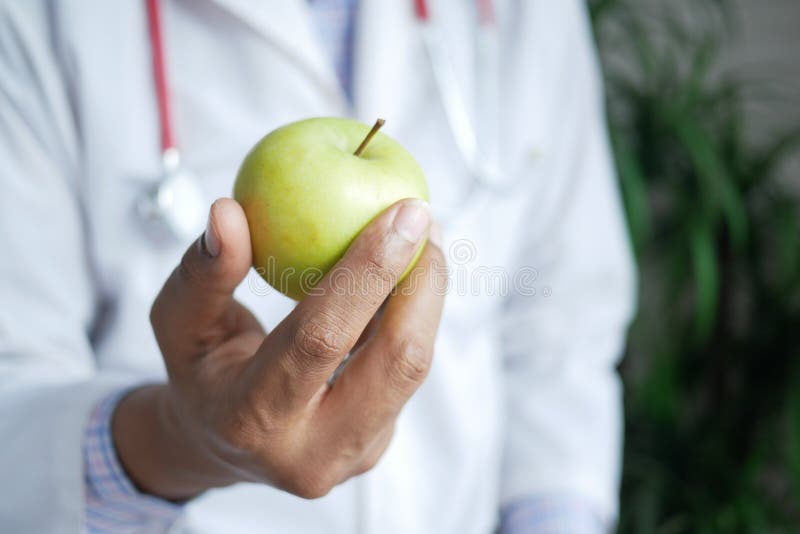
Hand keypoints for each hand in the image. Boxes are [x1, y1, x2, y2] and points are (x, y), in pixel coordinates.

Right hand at [112, 198, 444, 500]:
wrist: (222, 445)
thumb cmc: (199, 374)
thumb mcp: (178, 323)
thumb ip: (201, 272)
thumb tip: (227, 212)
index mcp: (251, 420)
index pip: (320, 338)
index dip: (367, 271)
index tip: (402, 211)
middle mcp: (312, 453)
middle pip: (396, 362)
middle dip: (423, 283)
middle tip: (422, 218)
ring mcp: (352, 457)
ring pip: (413, 369)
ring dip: (427, 296)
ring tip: (422, 238)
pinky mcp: (376, 447)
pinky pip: (405, 373)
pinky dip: (414, 317)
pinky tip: (409, 273)